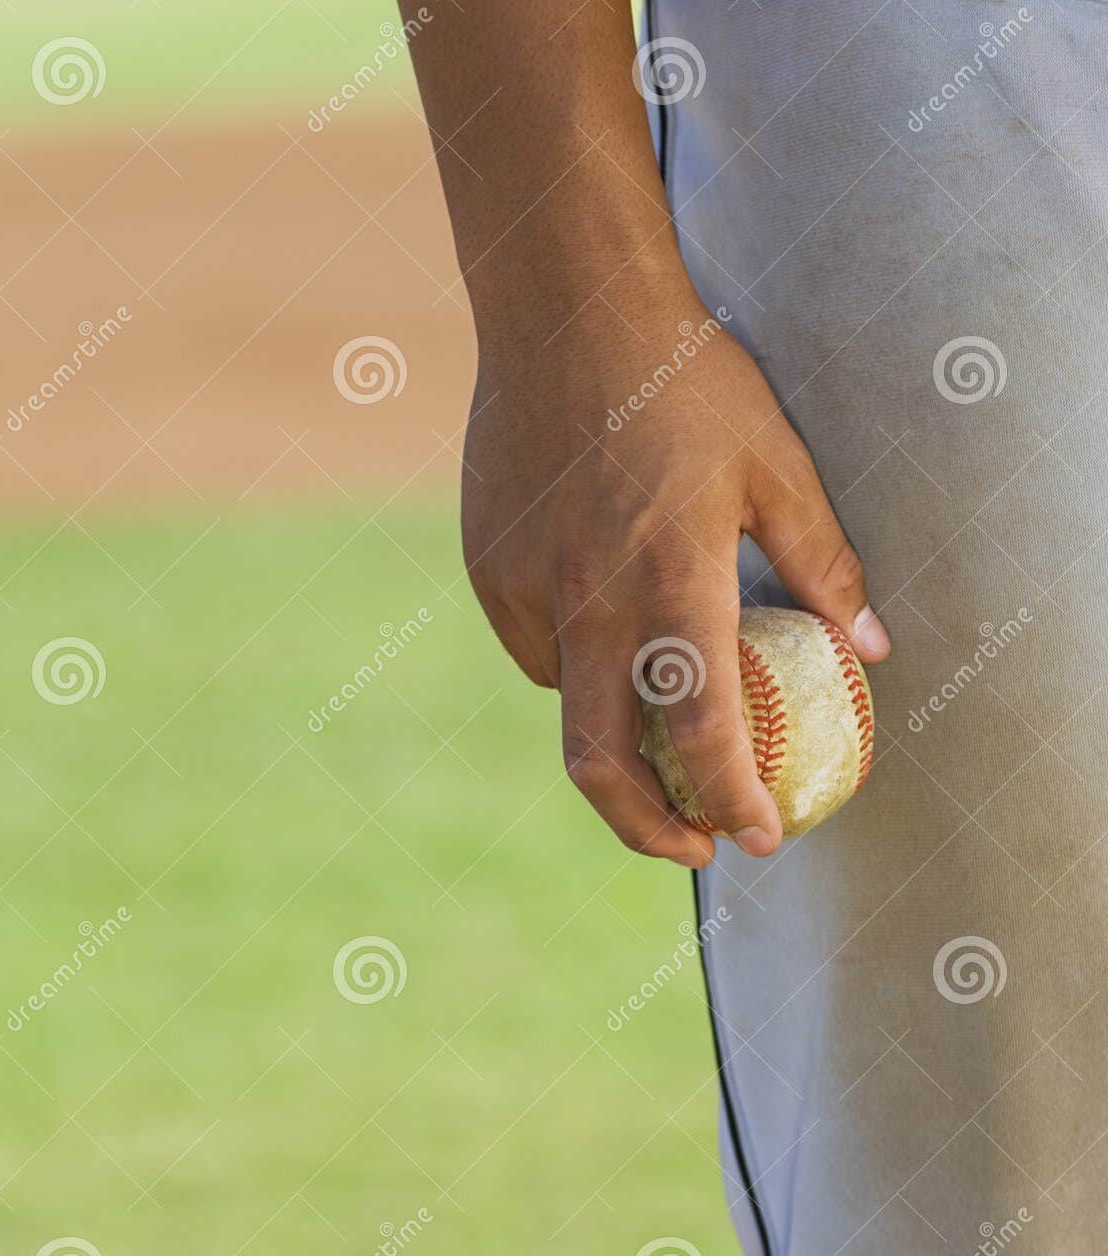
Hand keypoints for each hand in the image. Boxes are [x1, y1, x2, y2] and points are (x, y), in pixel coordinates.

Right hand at [460, 289, 890, 868]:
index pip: (701, 729)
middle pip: (599, 765)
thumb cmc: (684, 379)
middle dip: (647, 830)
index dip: (732, 800)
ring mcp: (526, 588)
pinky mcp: (487, 569)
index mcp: (670, 580)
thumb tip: (869, 645)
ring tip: (661, 700)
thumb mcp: (777, 463)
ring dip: (618, 726)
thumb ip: (823, 562)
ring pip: (570, 700)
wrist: (565, 308)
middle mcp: (589, 601)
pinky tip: (605, 612)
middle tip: (693, 846)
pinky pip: (534, 646)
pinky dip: (577, 659)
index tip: (757, 838)